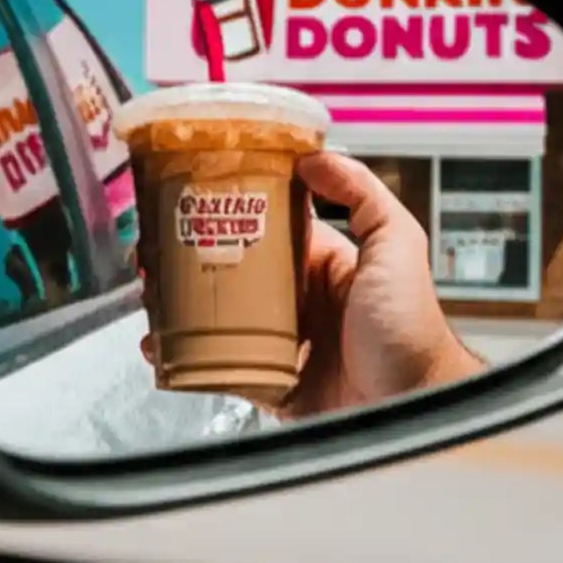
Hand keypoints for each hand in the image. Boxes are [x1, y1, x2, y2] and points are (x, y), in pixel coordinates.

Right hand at [140, 152, 485, 419]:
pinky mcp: (270, 384)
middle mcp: (302, 302)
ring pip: (219, 320)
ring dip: (182, 307)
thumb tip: (317, 157)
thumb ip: (365, 195)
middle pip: (234, 274)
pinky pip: (220, 367)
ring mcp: (283, 345)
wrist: (409, 405)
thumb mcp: (399, 245)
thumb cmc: (410, 329)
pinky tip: (163, 345)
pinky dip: (188, 358)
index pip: (268, 230)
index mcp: (326, 265)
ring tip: (152, 296)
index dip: (230, 215)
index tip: (193, 202)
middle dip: (192, 263)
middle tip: (157, 255)